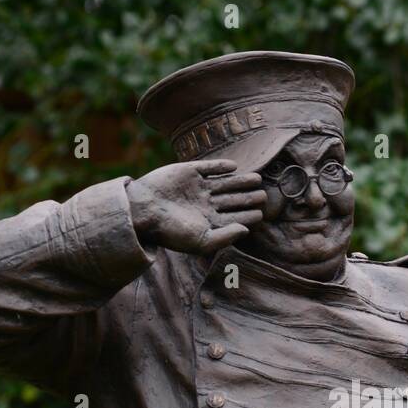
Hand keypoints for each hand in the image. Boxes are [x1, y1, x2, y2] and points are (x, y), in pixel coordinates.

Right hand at [127, 159, 265, 254]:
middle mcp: (204, 203)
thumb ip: (225, 237)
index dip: (248, 215)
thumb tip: (246, 231)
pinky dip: (220, 166)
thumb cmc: (171, 232)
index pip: (233, 217)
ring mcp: (197, 187)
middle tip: (264, 195)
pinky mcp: (188, 171)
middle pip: (232, 199)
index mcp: (208, 221)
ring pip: (225, 183)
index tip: (261, 214)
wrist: (143, 210)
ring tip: (257, 179)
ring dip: (240, 181)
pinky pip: (208, 167)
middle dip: (248, 197)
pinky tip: (234, 167)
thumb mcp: (201, 241)